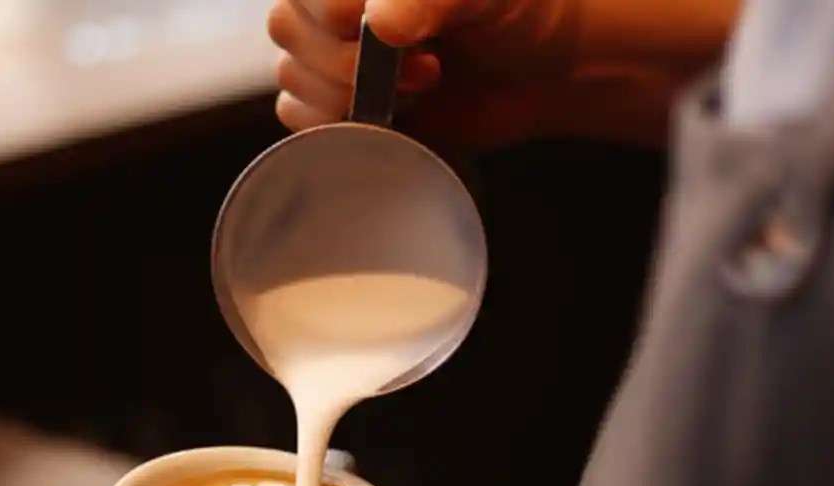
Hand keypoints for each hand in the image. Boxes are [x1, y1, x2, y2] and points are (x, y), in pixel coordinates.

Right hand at [267, 0, 738, 147]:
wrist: (546, 67)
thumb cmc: (519, 9)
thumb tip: (379, 23)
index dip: (342, 19)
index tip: (404, 37)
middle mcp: (334, 3)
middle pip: (287, 29)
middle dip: (350, 62)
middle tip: (427, 70)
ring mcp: (332, 50)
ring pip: (291, 76)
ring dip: (350, 95)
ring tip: (421, 89)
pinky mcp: (343, 101)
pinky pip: (300, 118)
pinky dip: (336, 125)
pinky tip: (390, 117)